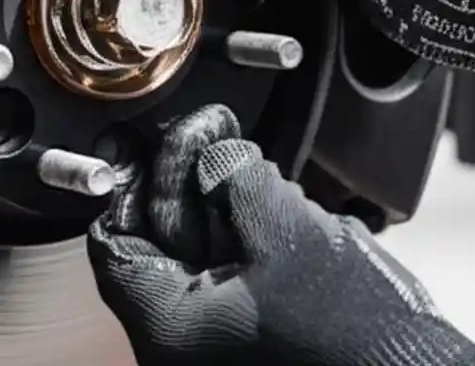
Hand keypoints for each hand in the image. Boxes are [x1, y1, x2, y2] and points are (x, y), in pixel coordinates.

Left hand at [87, 104, 474, 365]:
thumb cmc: (359, 335)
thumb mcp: (286, 233)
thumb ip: (235, 179)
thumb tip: (212, 151)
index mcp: (170, 326)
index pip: (116, 242)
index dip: (129, 182)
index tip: (139, 142)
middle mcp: (187, 340)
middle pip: (158, 242)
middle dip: (184, 181)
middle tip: (206, 134)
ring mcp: (223, 339)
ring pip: (200, 253)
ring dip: (219, 201)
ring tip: (241, 156)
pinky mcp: (259, 332)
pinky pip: (235, 271)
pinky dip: (247, 231)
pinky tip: (268, 196)